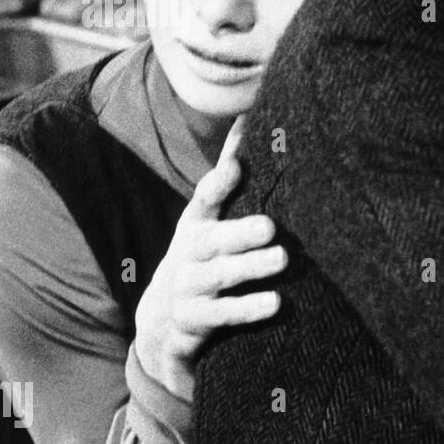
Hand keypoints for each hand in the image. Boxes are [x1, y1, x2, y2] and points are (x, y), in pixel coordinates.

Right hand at [133, 116, 287, 399]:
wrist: (162, 325)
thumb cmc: (200, 258)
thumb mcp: (205, 218)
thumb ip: (226, 176)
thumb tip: (246, 119)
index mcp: (194, 226)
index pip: (203, 201)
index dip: (218, 185)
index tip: (237, 167)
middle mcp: (188, 255)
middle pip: (213, 242)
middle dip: (240, 233)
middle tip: (271, 227)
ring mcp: (189, 289)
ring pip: (219, 278)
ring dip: (249, 269)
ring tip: (281, 259)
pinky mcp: (194, 323)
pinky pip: (222, 316)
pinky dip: (247, 310)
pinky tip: (276, 304)